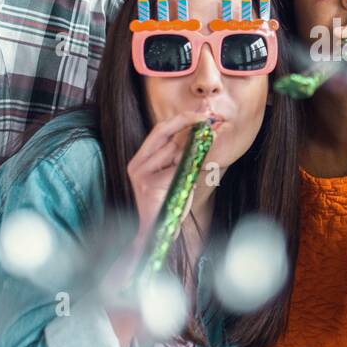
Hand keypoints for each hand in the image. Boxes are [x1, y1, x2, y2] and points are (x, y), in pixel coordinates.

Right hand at [126, 109, 213, 247]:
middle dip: (188, 122)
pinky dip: (193, 167)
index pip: (160, 130)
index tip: (200, 113)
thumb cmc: (169, 205)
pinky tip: (203, 168)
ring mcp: (141, 174)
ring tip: (207, 153)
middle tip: (208, 118)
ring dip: (194, 151)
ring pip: (175, 152)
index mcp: (141, 160)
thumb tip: (205, 134)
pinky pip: (178, 169)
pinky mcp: (150, 184)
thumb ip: (184, 157)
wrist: (157, 234)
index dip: (180, 119)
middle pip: (165, 133)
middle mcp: (137, 164)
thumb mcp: (177, 177)